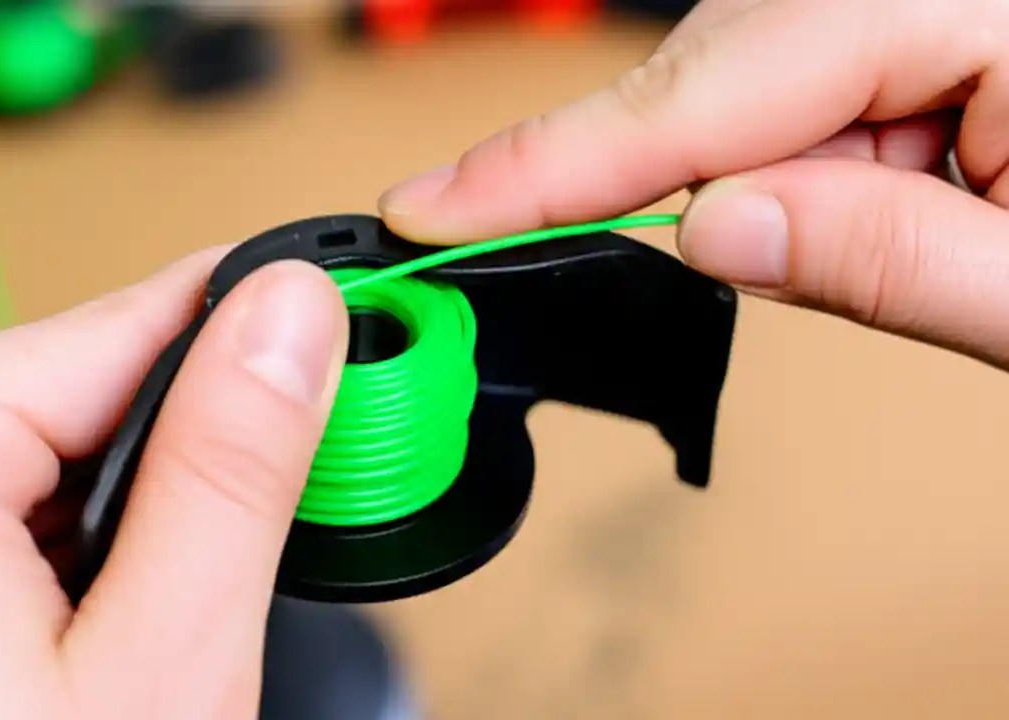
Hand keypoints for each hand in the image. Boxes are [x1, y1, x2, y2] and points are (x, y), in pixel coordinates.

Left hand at [0, 249, 347, 719]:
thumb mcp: (157, 665)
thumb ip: (231, 467)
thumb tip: (293, 318)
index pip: (121, 322)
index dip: (256, 329)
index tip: (357, 329)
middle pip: (76, 392)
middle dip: (194, 450)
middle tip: (293, 516)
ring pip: (40, 461)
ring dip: (134, 519)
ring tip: (176, 620)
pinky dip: (69, 562)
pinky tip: (101, 639)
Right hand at [381, 0, 1008, 367]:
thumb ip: (884, 259)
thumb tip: (711, 231)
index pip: (711, 85)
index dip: (554, 160)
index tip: (431, 205)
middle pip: (726, 65)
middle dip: (734, 184)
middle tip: (870, 253)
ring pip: (764, 79)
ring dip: (813, 177)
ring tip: (956, 219)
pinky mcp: (919, 10)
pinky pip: (820, 78)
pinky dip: (837, 153)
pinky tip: (940, 182)